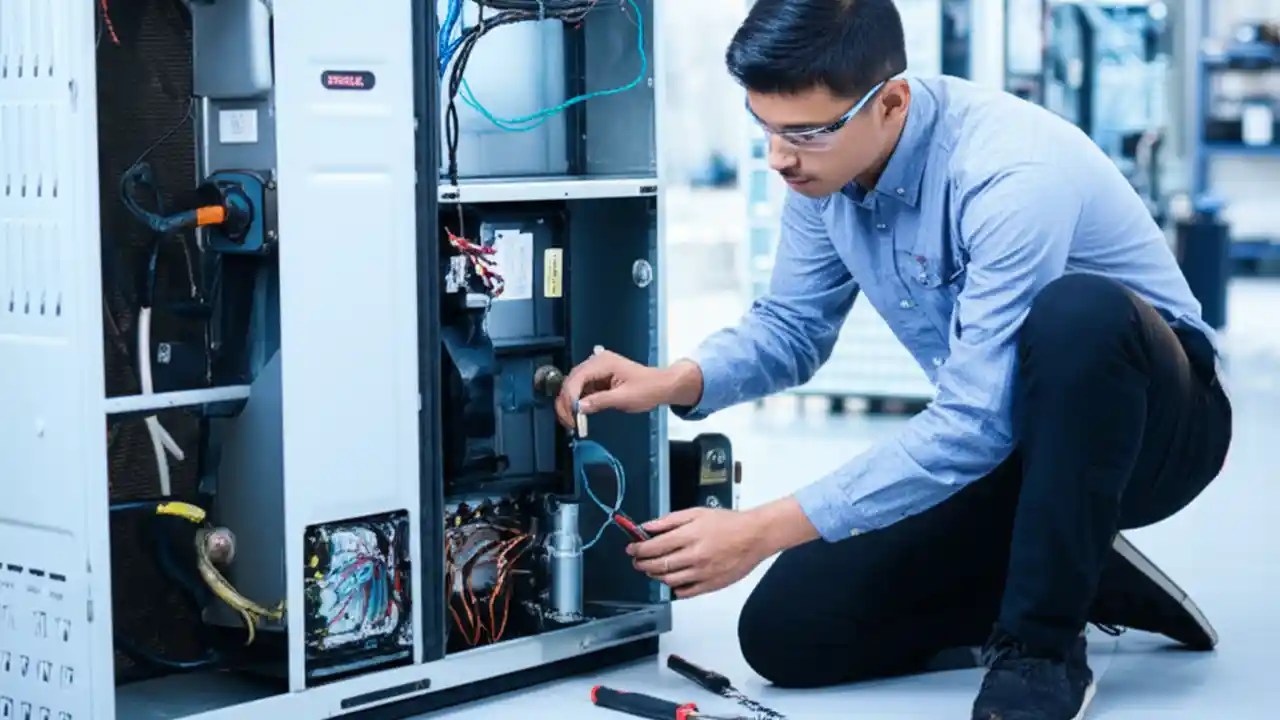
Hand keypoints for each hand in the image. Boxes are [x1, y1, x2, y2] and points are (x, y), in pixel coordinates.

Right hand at [555, 351, 701, 428]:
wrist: (661, 386)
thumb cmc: (648, 388)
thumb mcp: (624, 398)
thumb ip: (600, 401)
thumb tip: (579, 408)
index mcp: (603, 362)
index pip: (577, 378)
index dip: (570, 397)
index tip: (571, 415)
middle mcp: (596, 363)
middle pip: (570, 381)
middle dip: (566, 402)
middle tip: (568, 422)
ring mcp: (596, 371)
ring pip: (573, 387)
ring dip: (569, 404)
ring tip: (571, 421)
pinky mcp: (598, 380)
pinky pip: (581, 390)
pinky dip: (577, 403)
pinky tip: (578, 415)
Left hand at [626, 507, 773, 598]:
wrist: (754, 536)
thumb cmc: (728, 523)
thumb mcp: (696, 513)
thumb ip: (669, 520)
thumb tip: (647, 526)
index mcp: (689, 536)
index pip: (654, 547)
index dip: (638, 549)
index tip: (631, 549)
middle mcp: (693, 557)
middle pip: (658, 565)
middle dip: (642, 564)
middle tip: (637, 561)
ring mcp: (702, 573)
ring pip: (669, 581)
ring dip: (656, 575)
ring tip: (653, 569)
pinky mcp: (710, 585)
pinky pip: (685, 593)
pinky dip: (674, 588)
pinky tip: (673, 580)